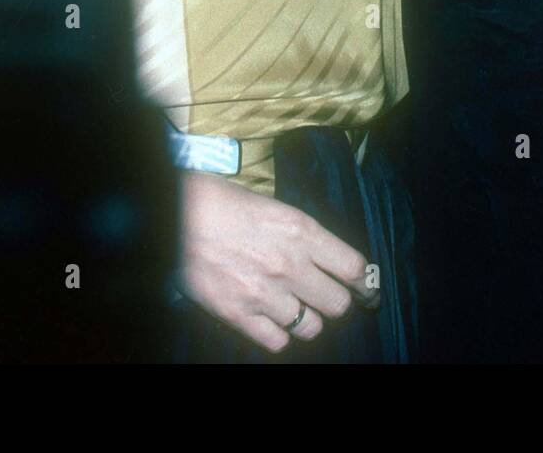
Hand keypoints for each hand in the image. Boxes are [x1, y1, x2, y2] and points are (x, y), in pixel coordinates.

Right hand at [176, 171, 376, 352]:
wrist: (176, 213)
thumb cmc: (222, 201)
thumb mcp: (274, 207)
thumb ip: (301, 235)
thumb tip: (321, 256)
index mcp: (302, 231)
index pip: (354, 268)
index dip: (365, 284)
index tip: (367, 290)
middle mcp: (290, 265)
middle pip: (338, 305)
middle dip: (335, 303)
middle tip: (325, 298)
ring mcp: (266, 294)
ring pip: (311, 328)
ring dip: (306, 320)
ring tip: (294, 309)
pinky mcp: (239, 315)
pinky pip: (278, 342)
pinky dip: (278, 335)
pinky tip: (269, 320)